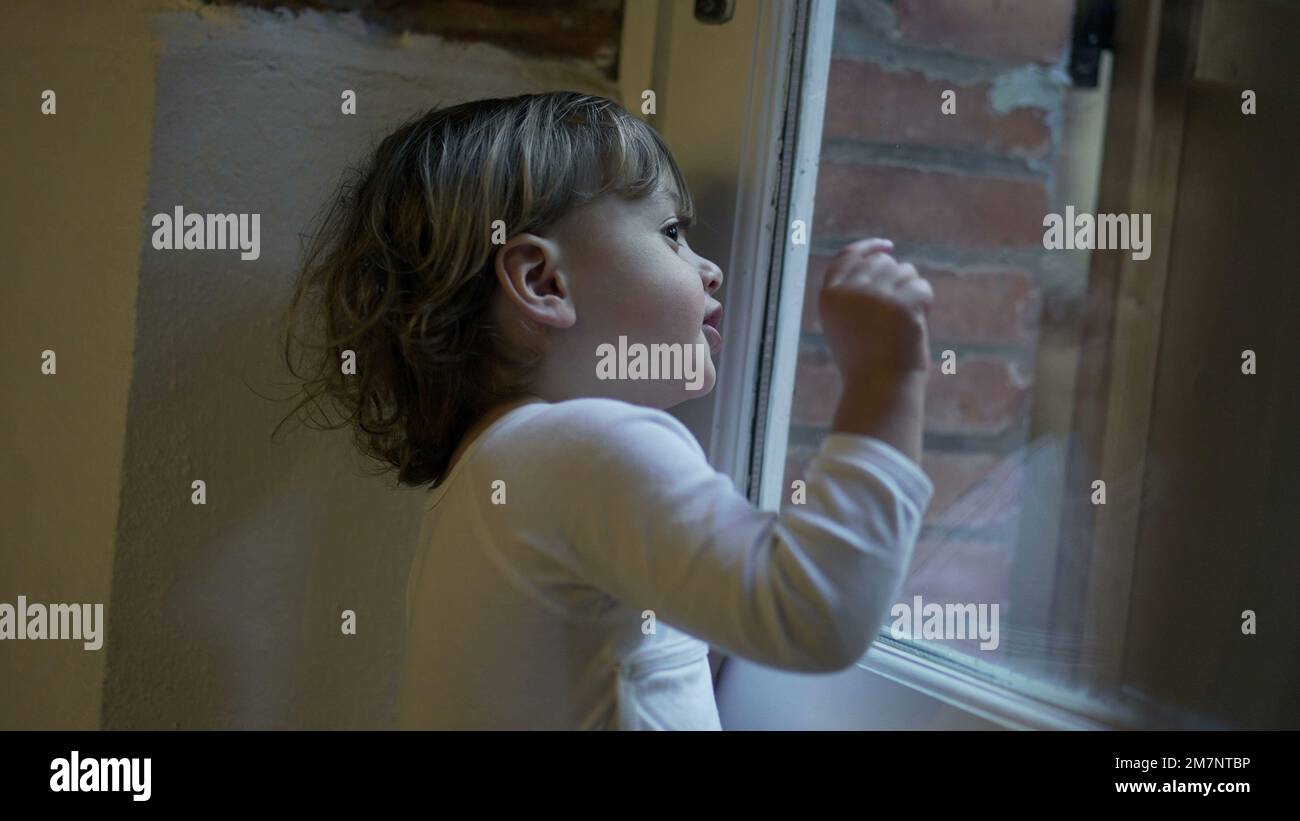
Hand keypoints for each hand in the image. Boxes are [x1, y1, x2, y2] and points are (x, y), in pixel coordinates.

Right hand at [818, 238, 932, 381]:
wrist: (879, 389)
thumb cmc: (867, 362)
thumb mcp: (848, 324)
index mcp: (829, 296)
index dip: (869, 247)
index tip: (887, 246)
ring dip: (910, 293)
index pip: (848, 256)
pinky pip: (922, 287)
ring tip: (902, 325)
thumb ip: (856, 292)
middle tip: (898, 313)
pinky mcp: (900, 304)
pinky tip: (915, 326)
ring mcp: (874, 296)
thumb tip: (884, 258)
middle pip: (882, 262)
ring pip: (905, 272)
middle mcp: (848, 291)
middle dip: (896, 280)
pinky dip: (925, 304)